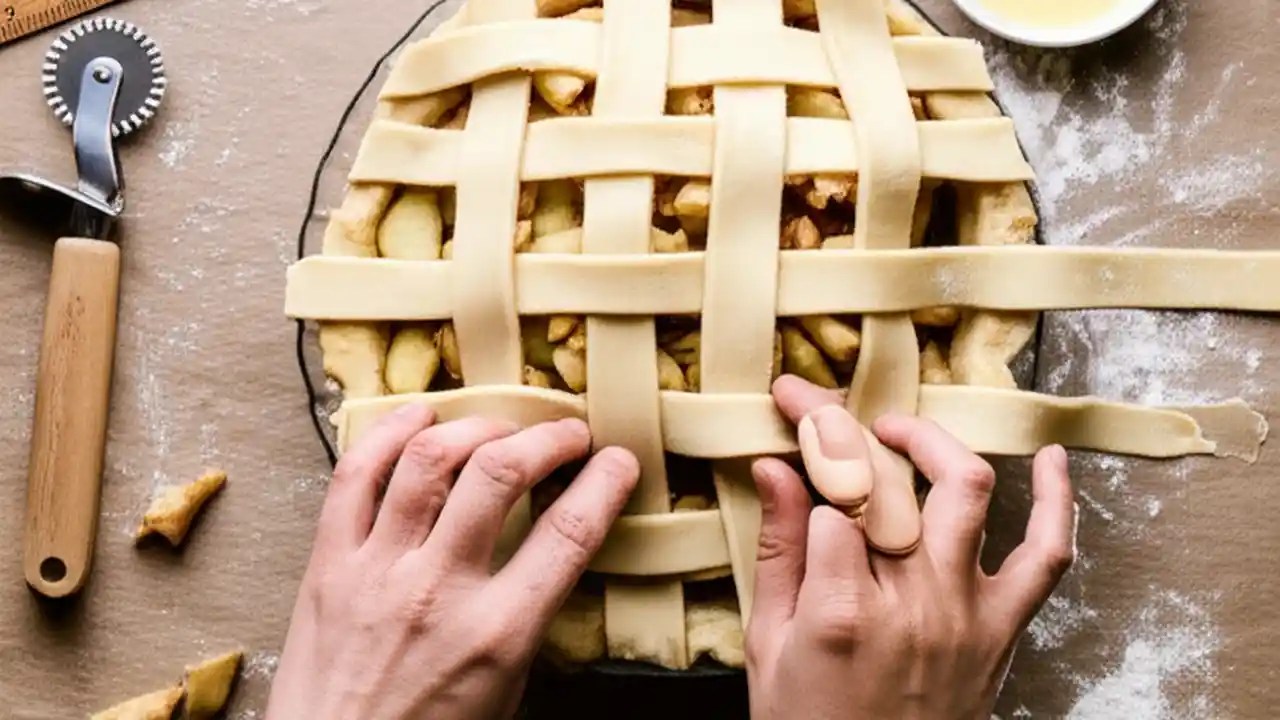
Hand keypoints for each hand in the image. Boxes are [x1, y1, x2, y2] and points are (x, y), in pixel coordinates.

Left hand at [267, 405, 638, 719]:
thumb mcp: (508, 686)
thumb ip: (531, 611)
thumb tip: (557, 538)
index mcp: (496, 634)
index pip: (568, 534)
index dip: (605, 483)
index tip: (619, 461)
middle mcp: (436, 592)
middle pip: (499, 474)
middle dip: (546, 437)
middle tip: (567, 434)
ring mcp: (375, 570)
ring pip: (429, 459)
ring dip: (476, 426)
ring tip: (501, 426)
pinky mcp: (328, 563)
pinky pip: (354, 475)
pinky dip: (389, 433)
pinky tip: (419, 417)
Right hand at [747, 376, 1075, 719]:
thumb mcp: (768, 645)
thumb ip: (777, 553)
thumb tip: (775, 469)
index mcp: (840, 610)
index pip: (830, 490)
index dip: (809, 439)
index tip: (792, 410)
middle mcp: (910, 602)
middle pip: (891, 479)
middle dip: (853, 427)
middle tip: (828, 410)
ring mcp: (964, 613)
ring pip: (968, 491)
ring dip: (934, 444)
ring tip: (900, 433)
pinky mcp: (1002, 630)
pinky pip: (1048, 557)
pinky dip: (1057, 502)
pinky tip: (1048, 460)